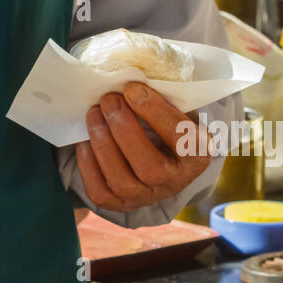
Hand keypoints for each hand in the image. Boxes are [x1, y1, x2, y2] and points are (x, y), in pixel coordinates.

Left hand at [77, 80, 208, 212]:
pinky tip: (86, 140)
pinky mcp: (120, 204)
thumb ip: (161, 95)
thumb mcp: (174, 106)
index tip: (133, 89)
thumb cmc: (163, 120)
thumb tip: (129, 78)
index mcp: (197, 155)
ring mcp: (146, 197)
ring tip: (94, 113)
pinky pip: (100, 192)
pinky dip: (89, 165)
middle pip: (150, 167)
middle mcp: (174, 182)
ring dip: (103, 142)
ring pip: (122, 182)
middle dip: (124, 129)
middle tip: (109, 99)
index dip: (155, 113)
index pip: (183, 139)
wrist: (155, 151)